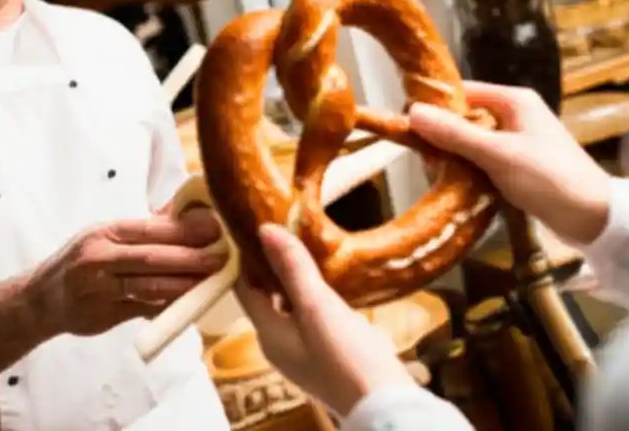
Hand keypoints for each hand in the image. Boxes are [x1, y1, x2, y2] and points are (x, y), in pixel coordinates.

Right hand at [28, 208, 224, 336]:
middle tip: (219, 258)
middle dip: (189, 258)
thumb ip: (143, 229)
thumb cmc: (80, 262)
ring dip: (182, 285)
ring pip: (147, 286)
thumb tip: (185, 211)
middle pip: (151, 257)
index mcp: (104, 233)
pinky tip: (186, 303)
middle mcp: (99, 258)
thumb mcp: (104, 237)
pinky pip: (140, 309)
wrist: (40, 299)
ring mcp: (99, 288)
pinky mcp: (103, 314)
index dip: (183, 230)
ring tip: (208, 282)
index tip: (213, 229)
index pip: (148, 229)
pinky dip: (165, 306)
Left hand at [234, 224, 414, 416]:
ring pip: (289, 307)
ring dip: (294, 279)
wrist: (383, 402)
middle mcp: (278, 344)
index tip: (257, 224)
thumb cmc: (346, 355)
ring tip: (307, 245)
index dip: (247, 257)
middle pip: (266, 297)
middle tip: (286, 227)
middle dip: (273, 265)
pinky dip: (312, 297)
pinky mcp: (323, 355)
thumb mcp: (318, 306)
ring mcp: (301, 352)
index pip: (245, 288)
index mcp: (268, 333)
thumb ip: (292, 268)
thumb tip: (264, 230)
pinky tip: (330, 281)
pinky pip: (309, 318)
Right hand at [409, 81, 612, 245]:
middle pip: (467, 117)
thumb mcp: (497, 154)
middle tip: (423, 158)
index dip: (436, 106)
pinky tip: (457, 185)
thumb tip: (412, 112)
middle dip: (443, 136)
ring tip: (436, 174)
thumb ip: (455, 134)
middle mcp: (516, 115)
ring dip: (456, 156)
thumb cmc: (548, 177)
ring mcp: (520, 141)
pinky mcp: (521, 166)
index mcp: (514, 101)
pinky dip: (471, 170)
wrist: (594, 217)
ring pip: (474, 142)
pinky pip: (486, 161)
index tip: (408, 125)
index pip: (464, 91)